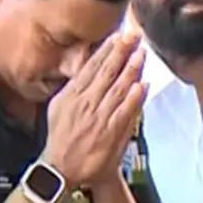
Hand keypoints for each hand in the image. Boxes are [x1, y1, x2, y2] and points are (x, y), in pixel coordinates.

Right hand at [41, 33, 147, 187]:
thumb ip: (75, 86)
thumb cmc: (62, 137)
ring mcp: (98, 117)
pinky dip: (134, 98)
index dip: (106, 50)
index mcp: (72, 94)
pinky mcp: (110, 132)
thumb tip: (86, 66)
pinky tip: (143, 85)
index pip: (91, 67)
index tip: (118, 35)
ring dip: (130, 70)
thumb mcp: (60, 106)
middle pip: (106, 73)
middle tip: (133, 35)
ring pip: (117, 89)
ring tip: (141, 54)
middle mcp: (85, 103)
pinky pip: (124, 112)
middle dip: (121, 52)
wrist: (61, 167)